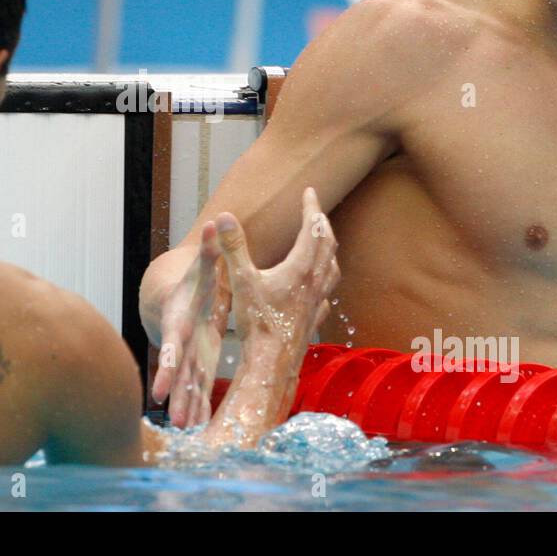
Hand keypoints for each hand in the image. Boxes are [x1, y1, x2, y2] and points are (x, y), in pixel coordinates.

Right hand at [150, 221, 233, 427]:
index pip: (172, 346)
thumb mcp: (202, 268)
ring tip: (185, 432)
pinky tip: (199, 428)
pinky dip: (198, 408)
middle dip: (175, 397)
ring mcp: (190, 359)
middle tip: (173, 422)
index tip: (157, 390)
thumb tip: (216, 222)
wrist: (180, 300)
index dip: (165, 366)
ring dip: (187, 408)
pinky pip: (199, 391)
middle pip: (176, 373)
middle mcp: (182, 345)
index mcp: (182, 324)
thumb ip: (210, 250)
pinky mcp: (200, 367)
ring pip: (188, 387)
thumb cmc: (192, 283)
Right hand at [218, 187, 338, 360]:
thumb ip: (234, 247)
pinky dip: (324, 284)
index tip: (309, 191)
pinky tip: (319, 290)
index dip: (312, 207)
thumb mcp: (241, 280)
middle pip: (327, 245)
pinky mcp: (313, 320)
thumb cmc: (258, 324)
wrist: (271, 364)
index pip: (313, 228)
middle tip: (316, 211)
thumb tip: (224, 216)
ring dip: (328, 251)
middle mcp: (314, 283)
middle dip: (322, 224)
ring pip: (332, 269)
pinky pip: (326, 296)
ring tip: (323, 244)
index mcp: (300, 268)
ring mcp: (317, 302)